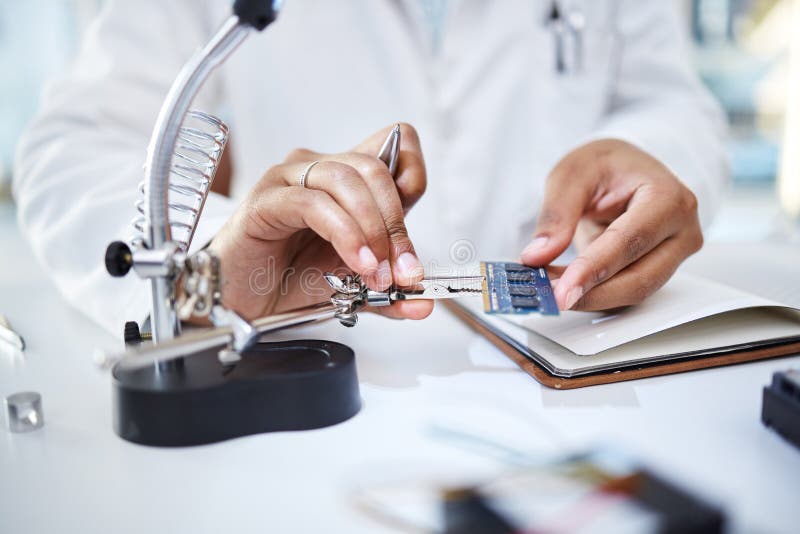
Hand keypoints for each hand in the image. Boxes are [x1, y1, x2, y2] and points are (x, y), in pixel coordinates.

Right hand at [207, 124, 431, 320]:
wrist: (241, 302)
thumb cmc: (288, 281)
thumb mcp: (354, 288)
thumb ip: (389, 293)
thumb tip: (423, 302)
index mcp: (348, 181)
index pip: (394, 146)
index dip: (412, 180)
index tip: (412, 232)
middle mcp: (321, 170)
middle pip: (375, 167)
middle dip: (396, 223)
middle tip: (401, 271)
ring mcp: (291, 179)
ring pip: (347, 178)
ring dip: (372, 229)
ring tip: (376, 272)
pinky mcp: (266, 198)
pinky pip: (313, 202)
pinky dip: (343, 233)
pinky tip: (355, 262)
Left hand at [520, 139, 703, 310]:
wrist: (625, 170)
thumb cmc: (607, 165)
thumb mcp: (573, 174)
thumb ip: (556, 214)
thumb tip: (538, 255)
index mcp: (668, 198)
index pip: (629, 242)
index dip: (593, 270)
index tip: (562, 291)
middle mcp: (681, 231)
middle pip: (638, 279)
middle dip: (590, 293)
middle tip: (548, 297)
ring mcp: (674, 255)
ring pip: (633, 292)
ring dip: (589, 297)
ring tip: (549, 289)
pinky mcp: (659, 271)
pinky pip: (626, 293)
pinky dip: (594, 294)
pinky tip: (564, 286)